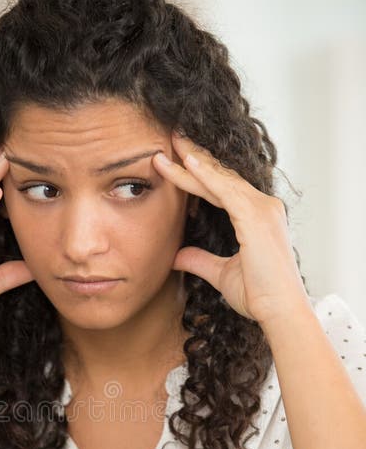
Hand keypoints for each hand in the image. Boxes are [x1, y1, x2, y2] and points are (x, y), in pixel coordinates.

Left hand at [151, 132, 309, 325]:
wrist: (279, 311)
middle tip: (171, 138)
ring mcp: (262, 209)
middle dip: (194, 158)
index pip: (220, 189)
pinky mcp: (256, 217)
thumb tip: (176, 256)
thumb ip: (200, 261)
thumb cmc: (259, 296)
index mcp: (257, 217)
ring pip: (221, 179)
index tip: (174, 161)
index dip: (197, 174)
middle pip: (221, 177)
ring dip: (193, 162)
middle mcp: (263, 207)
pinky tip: (187, 163)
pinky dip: (206, 176)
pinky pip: (226, 190)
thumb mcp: (221, 275)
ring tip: (170, 145)